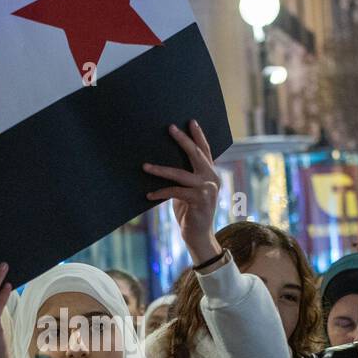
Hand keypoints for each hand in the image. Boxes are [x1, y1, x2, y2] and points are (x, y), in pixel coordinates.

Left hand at [144, 120, 220, 266]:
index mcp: (210, 174)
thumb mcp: (187, 191)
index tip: (191, 121)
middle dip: (183, 140)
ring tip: (145, 166)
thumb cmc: (190, 212)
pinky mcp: (199, 201)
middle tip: (170, 127)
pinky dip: (160, 192)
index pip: (205, 151)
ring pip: (181, 173)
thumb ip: (183, 177)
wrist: (198, 236)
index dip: (198, 135)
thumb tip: (165, 162)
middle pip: (197, 154)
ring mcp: (207, 189)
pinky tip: (148, 195)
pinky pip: (175, 191)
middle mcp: (212, 179)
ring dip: (160, 169)